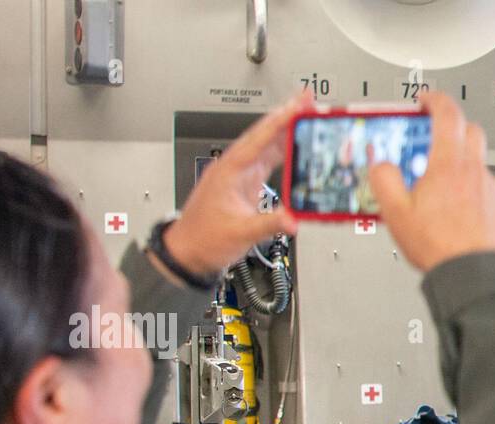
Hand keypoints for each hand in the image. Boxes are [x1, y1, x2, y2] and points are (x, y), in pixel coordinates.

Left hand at [161, 90, 315, 276]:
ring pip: (265, 146)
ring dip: (285, 132)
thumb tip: (294, 220)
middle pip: (264, 135)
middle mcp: (234, 168)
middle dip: (286, 116)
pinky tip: (293, 147)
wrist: (187, 252)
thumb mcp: (241, 233)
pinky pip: (265, 161)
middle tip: (308, 101)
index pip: (260, 137)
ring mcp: (238, 175)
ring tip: (305, 117)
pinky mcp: (243, 185)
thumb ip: (270, 224)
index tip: (300, 104)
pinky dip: (280, 151)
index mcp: (231, 170)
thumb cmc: (204, 239)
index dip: (282, 119)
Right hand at [369, 91, 494, 272]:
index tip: (426, 100)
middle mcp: (474, 172)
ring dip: (461, 159)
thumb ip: (384, 180)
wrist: (473, 276)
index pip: (447, 114)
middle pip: (470, 130)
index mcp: (449, 164)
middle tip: (434, 132)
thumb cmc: (440, 247)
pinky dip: (470, 186)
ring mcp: (489, 189)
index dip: (435, 100)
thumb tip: (380, 165)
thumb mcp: (396, 213)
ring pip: (478, 160)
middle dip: (452, 125)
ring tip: (440, 178)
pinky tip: (456, 206)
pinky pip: (484, 185)